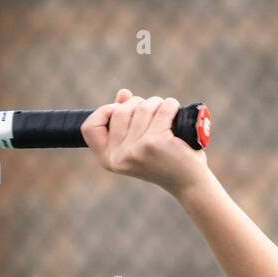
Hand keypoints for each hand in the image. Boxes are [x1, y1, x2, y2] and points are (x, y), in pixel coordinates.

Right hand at [81, 88, 209, 195]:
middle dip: (137, 104)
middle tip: (152, 111)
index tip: (119, 109)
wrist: (188, 182)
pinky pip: (162, 109)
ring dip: (156, 103)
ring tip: (166, 114)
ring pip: (142, 107)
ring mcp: (136, 150)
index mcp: (108, 159)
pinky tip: (175, 112)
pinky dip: (171, 105)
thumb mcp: (138, 143)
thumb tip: (123, 94)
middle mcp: (119, 157)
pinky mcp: (156, 142)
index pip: (89, 127)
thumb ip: (126, 120)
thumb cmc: (163, 160)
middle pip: (120, 111)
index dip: (104, 112)